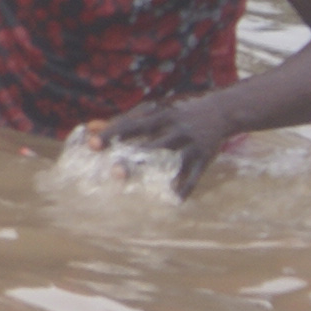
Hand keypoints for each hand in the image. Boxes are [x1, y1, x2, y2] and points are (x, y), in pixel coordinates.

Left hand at [102, 96, 238, 196]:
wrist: (222, 110)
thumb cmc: (177, 112)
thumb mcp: (154, 111)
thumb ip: (124, 120)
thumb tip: (89, 127)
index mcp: (160, 114)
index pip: (132, 124)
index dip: (112, 133)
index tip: (92, 144)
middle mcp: (175, 129)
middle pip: (151, 145)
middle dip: (133, 158)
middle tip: (113, 172)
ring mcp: (191, 144)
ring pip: (171, 162)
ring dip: (156, 175)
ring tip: (140, 190)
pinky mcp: (204, 157)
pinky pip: (194, 176)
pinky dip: (184, 188)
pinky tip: (173, 199)